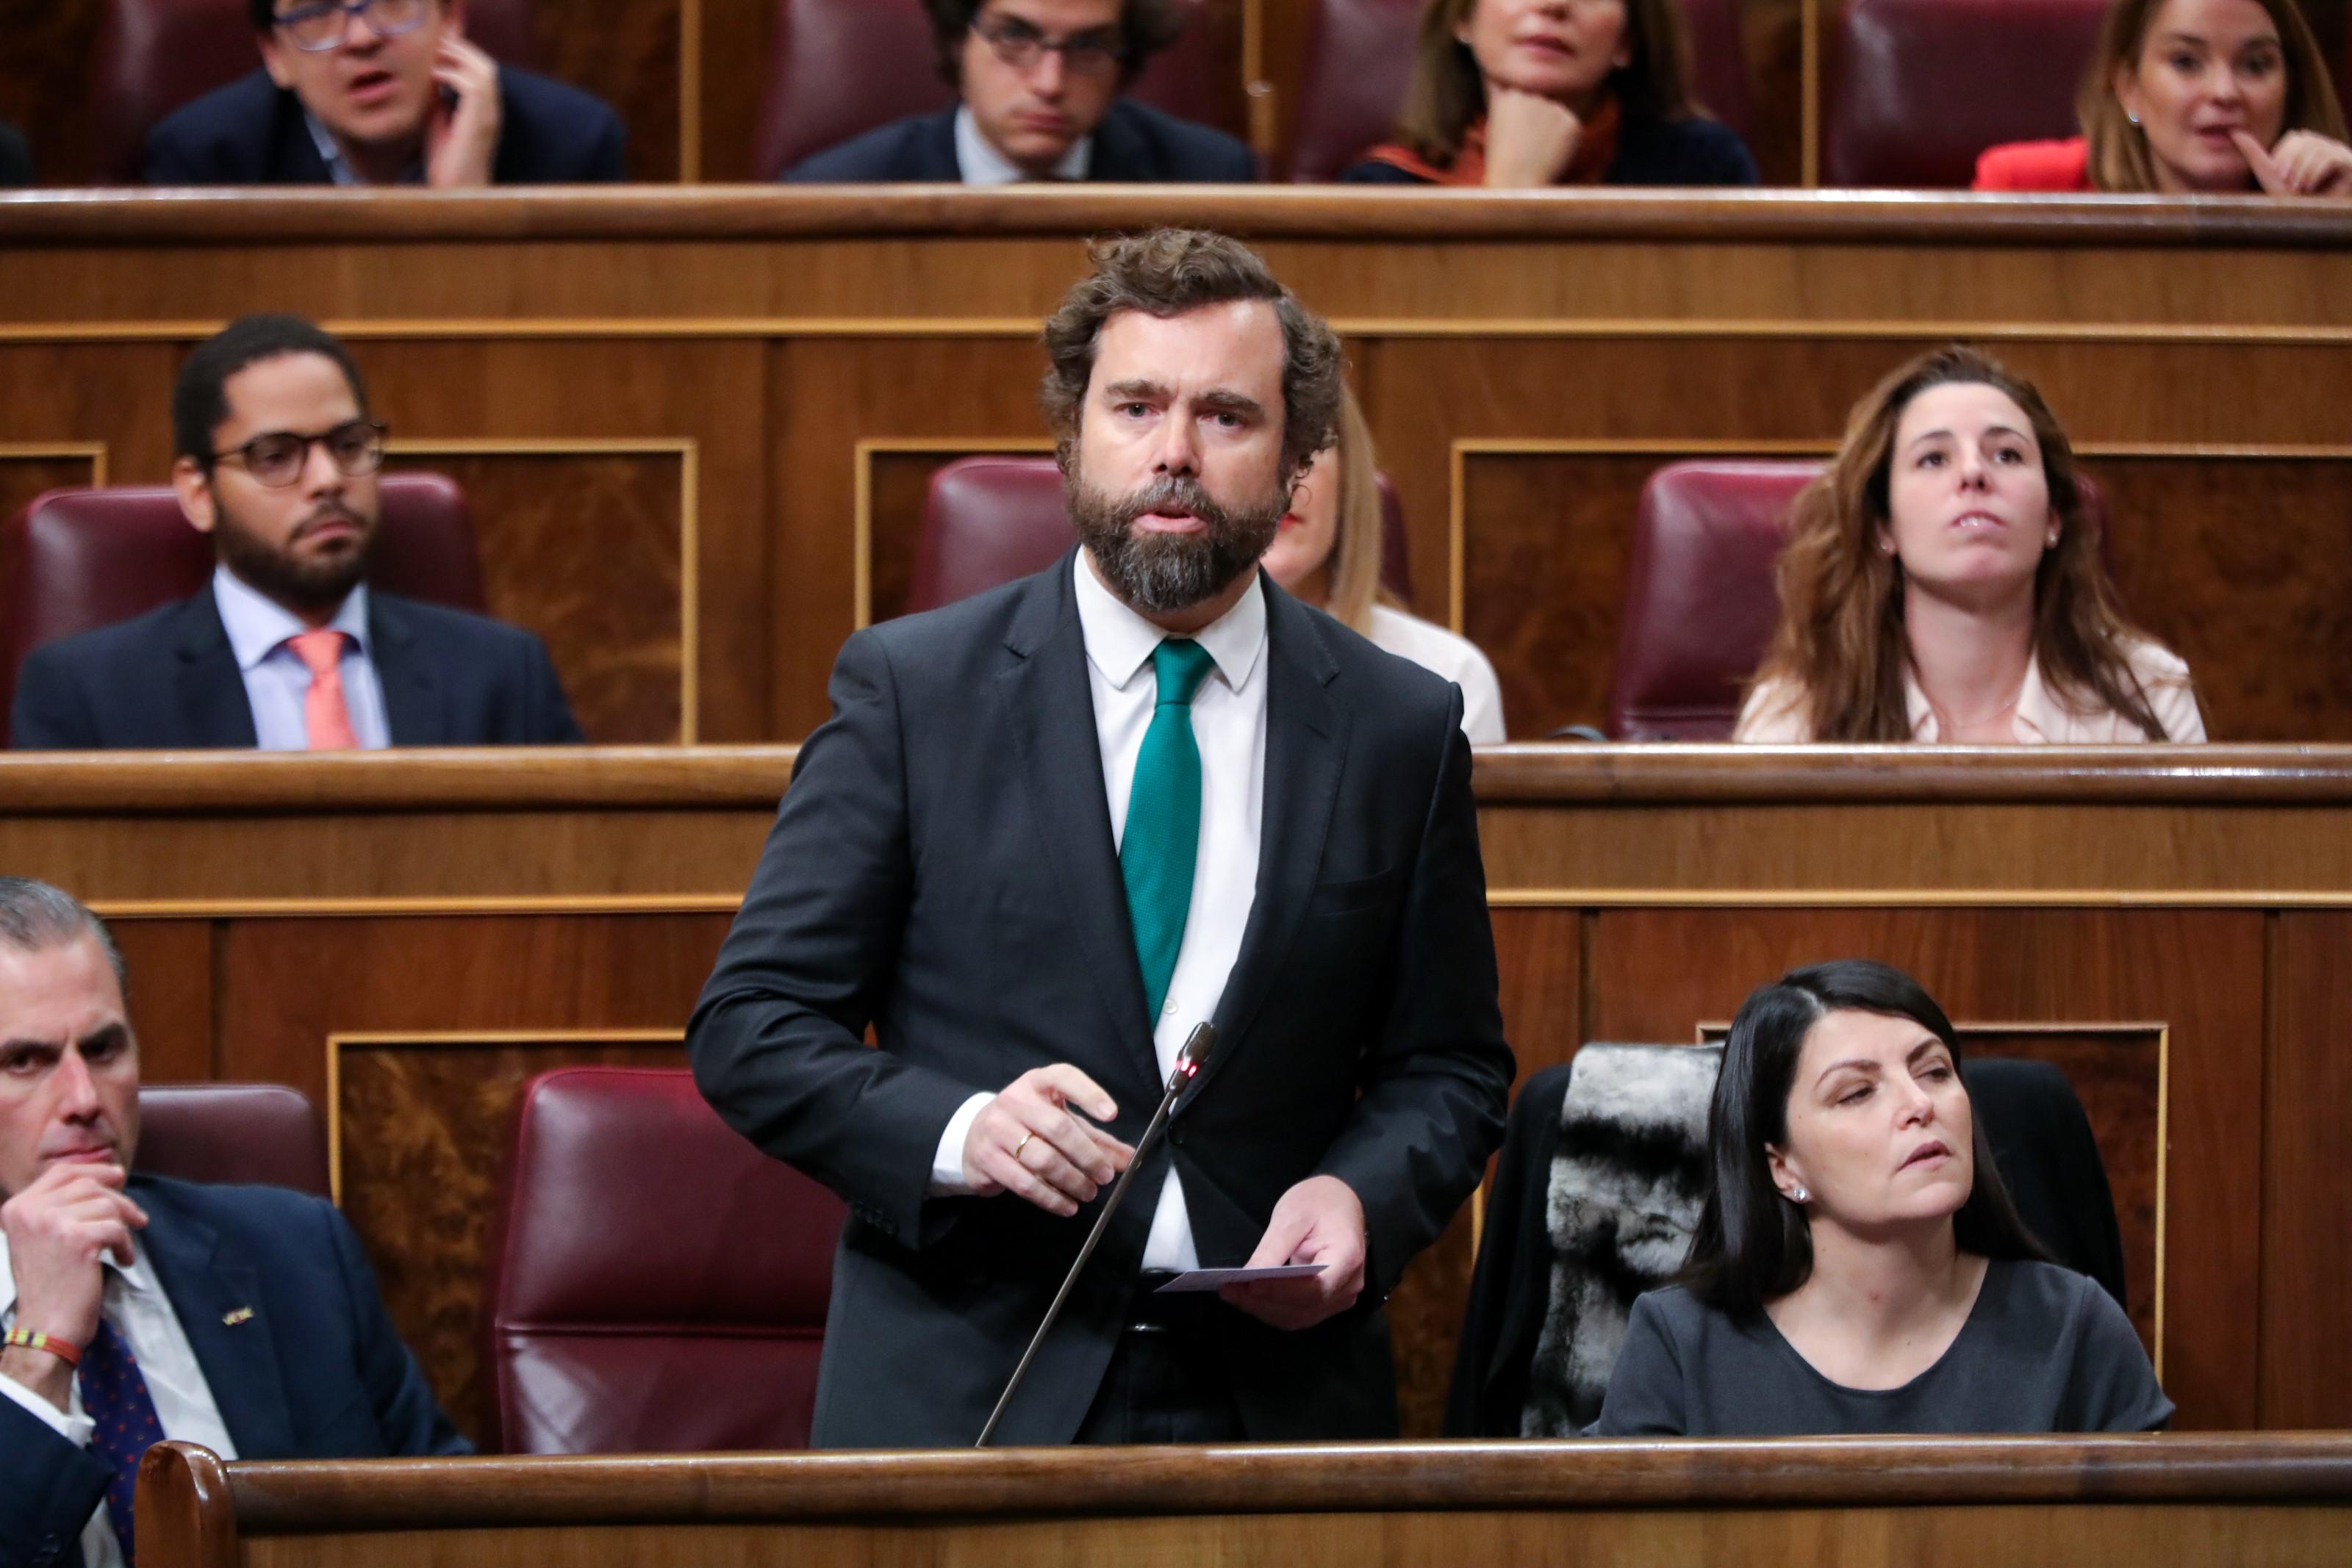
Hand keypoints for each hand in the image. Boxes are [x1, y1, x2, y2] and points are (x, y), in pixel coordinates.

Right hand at [0, 1162, 145, 1410]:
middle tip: (137, 1217)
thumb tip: (110, 1175)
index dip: (94, 1171)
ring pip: (107, 1205)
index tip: (118, 1176)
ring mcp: (52, 1222)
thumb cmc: (50, 1285)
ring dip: (123, 1226)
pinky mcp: (77, 1239)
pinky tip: (122, 1261)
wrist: (45, 1326)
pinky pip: (116, 1228)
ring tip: (122, 1248)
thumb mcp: (42, 1238)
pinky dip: (125, 1246)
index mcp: (17, 1208)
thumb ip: (60, 1207)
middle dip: (118, 1199)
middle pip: (88, 1185)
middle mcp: (29, 1211)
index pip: (61, 1172)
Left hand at [424, 32, 502, 188]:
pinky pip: (469, 85)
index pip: (482, 72)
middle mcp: (493, 111)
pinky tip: (432, 74)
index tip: (438, 46)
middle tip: (437, 41)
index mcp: (487, 111)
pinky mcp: (479, 122)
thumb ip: (439, 101)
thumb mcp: (440, 123)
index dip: (463, 54)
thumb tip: (427, 78)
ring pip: (483, 70)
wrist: (456, 192)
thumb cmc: (447, 163)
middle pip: (486, 65)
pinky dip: (451, 74)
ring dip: (458, 56)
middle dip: (462, 48)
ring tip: (435, 52)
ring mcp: (489, 116)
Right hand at [961, 1065, 1134, 1216]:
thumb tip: (1129, 1159)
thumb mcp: (1060, 1122)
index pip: (1064, 1078)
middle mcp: (1014, 1100)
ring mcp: (996, 1129)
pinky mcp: (987, 1158)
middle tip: (1104, 1176)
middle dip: (1087, 1155)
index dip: (1089, 1094)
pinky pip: (1025, 1182)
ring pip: (1042, 1159)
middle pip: (1058, 1127)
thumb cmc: (1026, 1126)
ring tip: (1089, 1193)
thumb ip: (1095, 1139)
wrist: (973, 1139)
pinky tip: (1067, 1205)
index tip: (1112, 1115)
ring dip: (1072, 1181)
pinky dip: (1051, 1198)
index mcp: (1036, 1083)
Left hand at [1219, 1174, 1365, 1330]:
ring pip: (1298, 1316)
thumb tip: (1250, 1275)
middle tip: (1229, 1289)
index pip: (1316, 1287)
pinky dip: (1271, 1308)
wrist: (1340, 1201)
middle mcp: (1348, 1285)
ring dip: (1263, 1308)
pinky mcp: (1326, 1301)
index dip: (1282, 1291)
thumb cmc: (1320, 1201)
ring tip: (1232, 1293)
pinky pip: (1297, 1313)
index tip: (1251, 1285)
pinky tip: (1247, 1296)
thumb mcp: (1293, 1215)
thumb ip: (1273, 1249)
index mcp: (1347, 1258)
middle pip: (1304, 1306)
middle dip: (1264, 1301)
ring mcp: (1339, 1297)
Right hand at [1482, 85, 1581, 187]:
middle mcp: (1533, 95)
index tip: (1514, 133)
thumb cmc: (1501, 162)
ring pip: (1556, 115)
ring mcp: (1554, 108)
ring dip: (1551, 128)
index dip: (1519, 117)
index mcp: (1510, 95)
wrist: (1517, 184)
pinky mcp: (1571, 122)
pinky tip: (1550, 155)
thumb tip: (1505, 88)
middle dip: (1536, 119)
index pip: (1520, 97)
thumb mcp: (1493, 126)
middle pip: (1539, 103)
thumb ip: (1504, 105)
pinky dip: (1565, 140)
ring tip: (1537, 153)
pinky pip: (1570, 127)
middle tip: (1527, 146)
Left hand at [2231, 129, 2351, 197]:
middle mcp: (2324, 146)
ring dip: (2302, 171)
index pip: (2294, 136)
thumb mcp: (2270, 176)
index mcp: (2306, 147)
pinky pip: (2331, 158)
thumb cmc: (2293, 201)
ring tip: (2299, 188)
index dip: (2283, 155)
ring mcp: (2338, 152)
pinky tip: (2311, 187)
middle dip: (2291, 163)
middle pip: (2305, 139)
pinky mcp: (2349, 162)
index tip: (2278, 176)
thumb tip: (2235, 132)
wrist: (2313, 222)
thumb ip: (2255, 155)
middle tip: (2287, 184)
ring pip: (2317, 148)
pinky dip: (2316, 174)